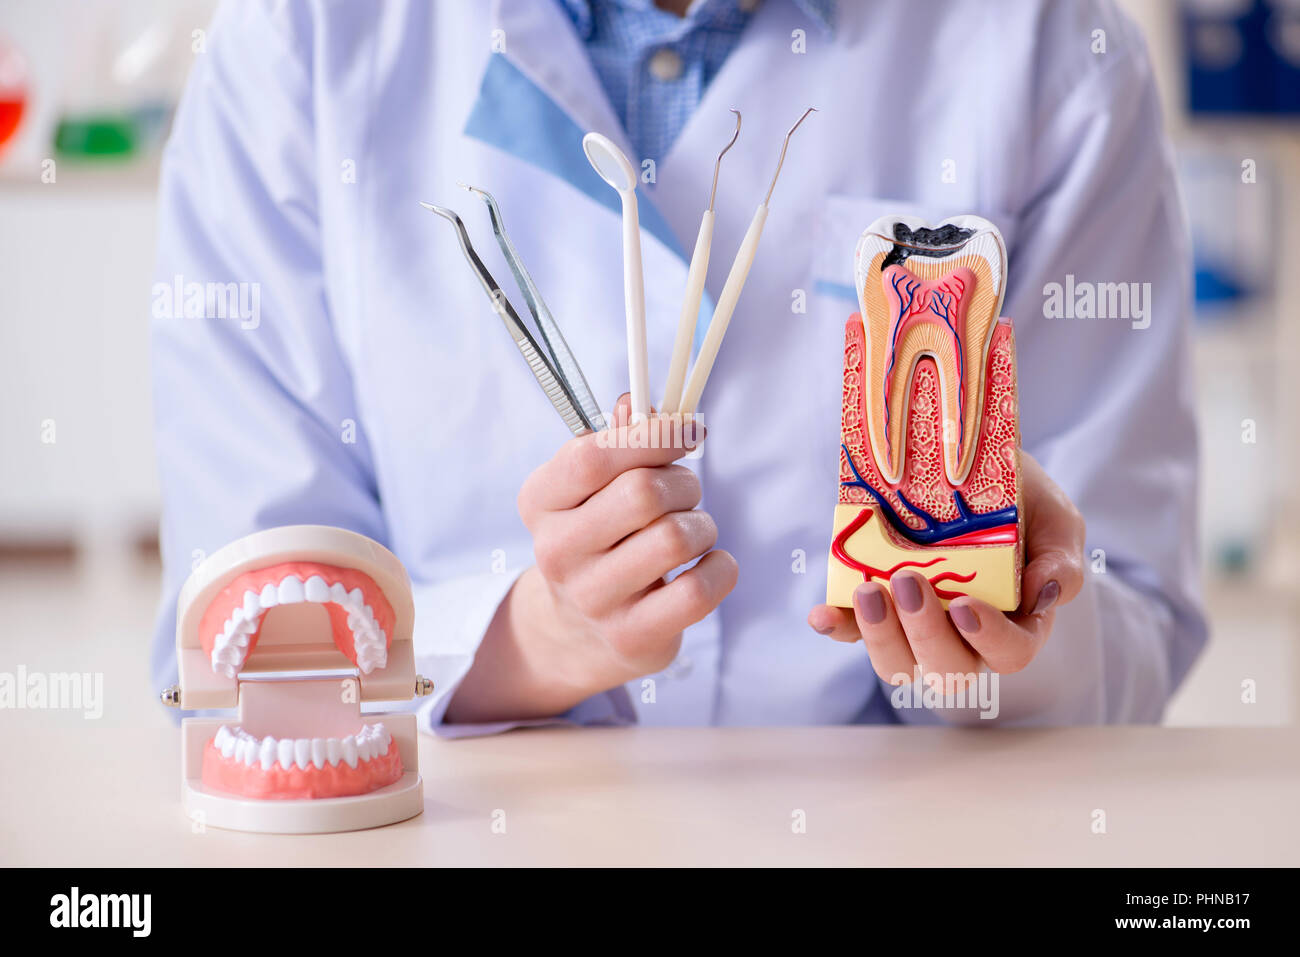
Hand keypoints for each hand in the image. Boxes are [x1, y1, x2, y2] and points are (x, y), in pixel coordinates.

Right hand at [446, 395, 737, 722]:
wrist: (577, 629)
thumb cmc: (599, 535)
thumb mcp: (594, 484)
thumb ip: (620, 439)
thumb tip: (647, 408)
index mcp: (542, 500)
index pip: (596, 454)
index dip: (654, 435)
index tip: (689, 431)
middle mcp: (557, 551)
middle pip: (643, 493)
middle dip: (683, 483)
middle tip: (686, 493)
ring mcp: (592, 598)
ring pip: (675, 538)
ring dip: (702, 526)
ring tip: (693, 532)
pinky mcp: (631, 635)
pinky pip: (697, 590)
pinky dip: (721, 569)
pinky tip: (710, 565)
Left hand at [807, 452, 1084, 690]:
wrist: (969, 468)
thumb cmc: (1022, 501)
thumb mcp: (1055, 520)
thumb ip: (1062, 559)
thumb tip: (1044, 591)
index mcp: (1017, 624)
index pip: (1010, 654)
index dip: (988, 639)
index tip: (965, 605)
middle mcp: (964, 638)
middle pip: (948, 669)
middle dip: (926, 633)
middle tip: (909, 582)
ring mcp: (917, 627)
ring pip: (897, 662)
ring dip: (879, 635)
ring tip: (867, 592)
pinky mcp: (878, 608)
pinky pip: (853, 632)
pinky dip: (837, 627)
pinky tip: (822, 616)